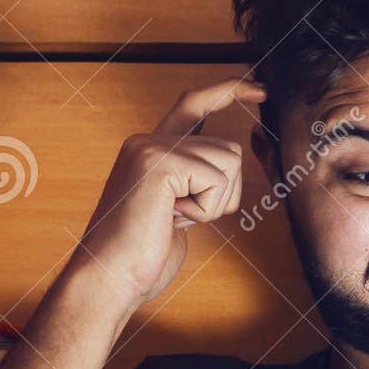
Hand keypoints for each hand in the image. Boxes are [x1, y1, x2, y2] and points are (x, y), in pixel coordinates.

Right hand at [73, 77, 265, 312]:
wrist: (109, 279)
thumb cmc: (141, 257)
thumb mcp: (177, 211)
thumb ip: (195, 181)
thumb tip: (230, 166)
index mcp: (151, 150)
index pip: (194, 104)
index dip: (228, 91)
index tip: (260, 89)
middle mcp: (148, 140)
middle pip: (229, 148)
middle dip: (224, 193)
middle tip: (183, 218)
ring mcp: (151, 147)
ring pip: (229, 160)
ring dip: (214, 202)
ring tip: (174, 219)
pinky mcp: (159, 162)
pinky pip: (217, 179)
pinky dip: (206, 210)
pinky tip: (172, 220)